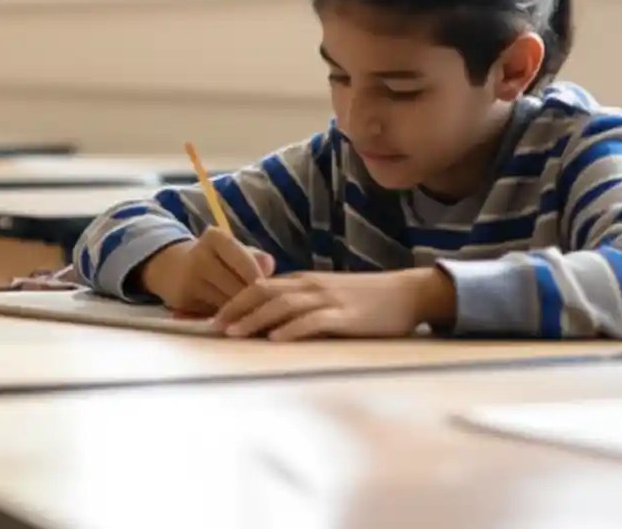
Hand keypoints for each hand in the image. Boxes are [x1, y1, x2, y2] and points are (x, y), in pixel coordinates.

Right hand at [139, 228, 274, 315]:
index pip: (247, 262)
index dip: (261, 281)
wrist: (171, 268)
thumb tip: (270, 268)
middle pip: (237, 286)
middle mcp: (199, 255)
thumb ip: (256, 258)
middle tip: (265, 310)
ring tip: (252, 316)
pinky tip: (233, 319)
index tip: (271, 292)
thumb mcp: (235, 252)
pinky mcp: (181, 300)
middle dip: (253, 301)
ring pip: (226, 303)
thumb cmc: (214, 260)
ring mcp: (188, 279)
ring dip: (241, 312)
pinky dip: (226, 319)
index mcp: (215, 237)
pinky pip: (213, 314)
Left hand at [213, 267, 455, 340]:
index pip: (259, 287)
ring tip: (234, 333)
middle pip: (263, 291)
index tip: (212, 318)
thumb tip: (272, 324)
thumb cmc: (367, 300)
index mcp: (304, 281)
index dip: (233, 301)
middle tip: (212, 326)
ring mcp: (327, 299)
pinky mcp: (345, 316)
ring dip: (255, 319)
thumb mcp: (328, 296)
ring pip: (282, 305)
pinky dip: (292, 329)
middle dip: (234, 308)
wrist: (408, 293)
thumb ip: (302, 305)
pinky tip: (276, 339)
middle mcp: (310, 286)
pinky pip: (313, 321)